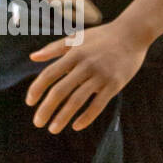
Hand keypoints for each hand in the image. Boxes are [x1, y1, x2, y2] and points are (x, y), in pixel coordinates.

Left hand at [25, 22, 146, 132]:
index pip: (49, 74)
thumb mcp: (77, 38)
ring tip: (53, 129)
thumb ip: (54, 48)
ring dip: (63, 117)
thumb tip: (32, 58)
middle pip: (60, 90)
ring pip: (77, 100)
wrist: (133, 34)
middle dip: (46, 108)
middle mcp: (85, 65)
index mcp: (74, 53)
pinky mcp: (115, 84)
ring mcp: (101, 76)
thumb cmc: (101, 36)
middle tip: (37, 123)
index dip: (37, 89)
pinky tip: (76, 126)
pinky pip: (98, 105)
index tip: (29, 103)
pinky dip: (86, 117)